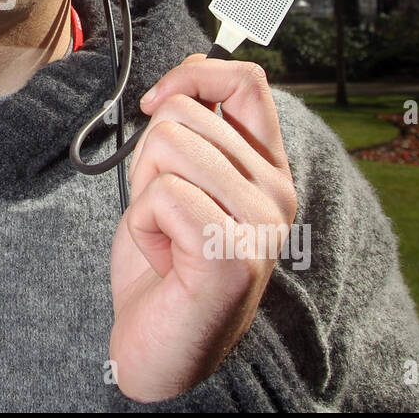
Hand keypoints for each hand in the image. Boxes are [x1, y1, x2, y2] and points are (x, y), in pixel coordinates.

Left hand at [108, 54, 296, 401]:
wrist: (159, 347)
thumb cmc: (167, 268)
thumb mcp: (179, 182)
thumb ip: (194, 132)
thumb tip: (191, 70)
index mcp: (267, 170)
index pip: (246, 82)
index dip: (191, 77)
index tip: (154, 105)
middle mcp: (276, 194)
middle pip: (182, 114)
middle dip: (147, 159)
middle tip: (162, 214)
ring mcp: (261, 225)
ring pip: (168, 146)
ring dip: (143, 193)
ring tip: (165, 235)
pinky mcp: (233, 255)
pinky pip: (162, 194)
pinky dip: (142, 225)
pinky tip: (164, 259)